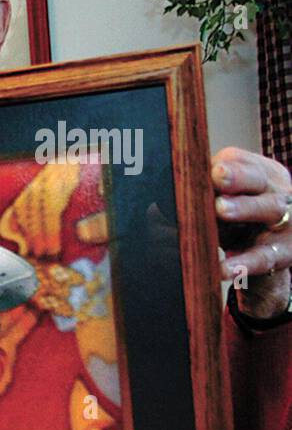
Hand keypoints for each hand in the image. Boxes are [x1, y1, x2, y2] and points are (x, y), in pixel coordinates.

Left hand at [212, 148, 291, 318]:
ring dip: (244, 208)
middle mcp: (277, 193)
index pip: (244, 162)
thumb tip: (152, 206)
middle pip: (259, 180)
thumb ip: (201, 197)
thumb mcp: (225, 203)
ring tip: (221, 209)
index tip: (211, 166)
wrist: (269, 256)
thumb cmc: (240, 221)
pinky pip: (263, 257)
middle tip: (217, 176)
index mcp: (262, 175)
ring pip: (268, 209)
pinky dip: (244, 263)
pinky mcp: (281, 254)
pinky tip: (224, 268)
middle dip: (238, 177)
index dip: (229, 164)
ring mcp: (284, 223)